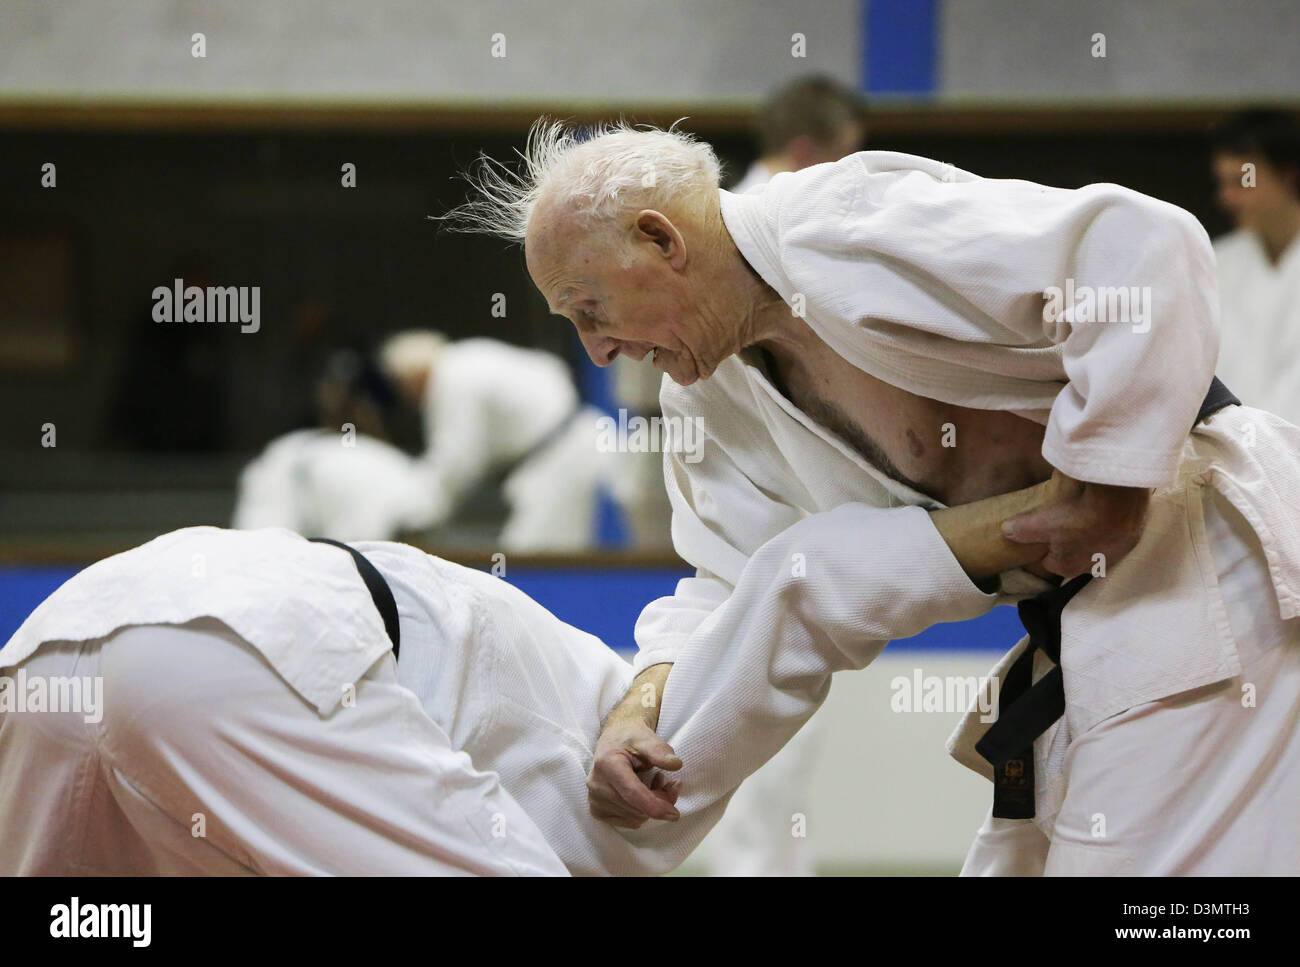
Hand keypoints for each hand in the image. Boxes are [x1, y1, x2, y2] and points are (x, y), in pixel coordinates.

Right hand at [587, 712, 682, 828]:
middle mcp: (597, 784)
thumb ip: (660, 751)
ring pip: (635, 817)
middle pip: (637, 807)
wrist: (615, 740)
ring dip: (652, 806)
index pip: (632, 793)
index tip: (674, 813)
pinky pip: (629, 821)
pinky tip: (644, 794)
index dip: (655, 806)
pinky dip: (642, 812)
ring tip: (656, 783)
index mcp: (607, 764)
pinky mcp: (597, 810)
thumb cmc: (630, 738)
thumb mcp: (646, 738)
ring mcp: (595, 799)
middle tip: (671, 784)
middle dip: (660, 801)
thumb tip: (675, 764)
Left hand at [1001, 471, 1149, 578]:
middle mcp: (1091, 568)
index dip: (1045, 546)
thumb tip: (1005, 531)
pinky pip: (1115, 537)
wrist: (1120, 504)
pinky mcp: (1130, 542)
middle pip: (1073, 556)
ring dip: (1091, 536)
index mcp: (1067, 567)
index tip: (1045, 531)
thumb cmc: (1076, 517)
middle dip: (1068, 543)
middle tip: (1065, 521)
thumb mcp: (1041, 522)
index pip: (1049, 562)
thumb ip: (1021, 530)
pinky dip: (1110, 528)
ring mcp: (1113, 556)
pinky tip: (1106, 513)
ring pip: (1096, 548)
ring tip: (1085, 516)